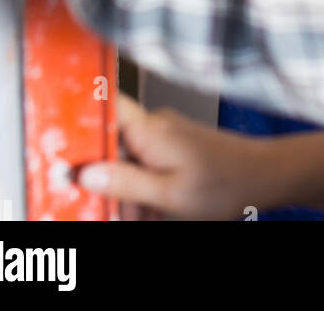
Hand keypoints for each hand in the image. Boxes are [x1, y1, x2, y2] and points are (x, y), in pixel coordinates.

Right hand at [76, 93, 271, 220]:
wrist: (264, 176)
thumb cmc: (224, 184)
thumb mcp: (168, 194)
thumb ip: (124, 182)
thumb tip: (85, 173)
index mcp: (148, 130)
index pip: (103, 107)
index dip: (77, 119)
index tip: (59, 145)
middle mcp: (153, 125)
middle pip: (110, 146)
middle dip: (106, 181)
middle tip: (113, 210)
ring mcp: (164, 134)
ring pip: (127, 162)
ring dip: (128, 192)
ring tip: (147, 216)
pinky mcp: (173, 146)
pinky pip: (145, 165)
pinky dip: (144, 190)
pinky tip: (156, 211)